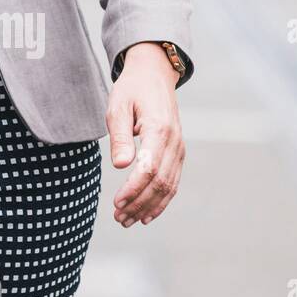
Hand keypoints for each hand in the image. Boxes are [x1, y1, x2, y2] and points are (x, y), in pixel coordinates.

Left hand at [106, 42, 185, 227]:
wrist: (154, 75)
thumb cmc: (132, 89)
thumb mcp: (118, 106)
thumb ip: (120, 136)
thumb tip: (121, 166)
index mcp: (159, 129)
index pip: (149, 168)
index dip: (133, 189)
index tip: (116, 203)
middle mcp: (174, 143)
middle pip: (160, 183)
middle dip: (139, 203)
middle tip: (118, 218)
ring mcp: (179, 149)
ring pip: (168, 187)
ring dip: (149, 207)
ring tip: (127, 221)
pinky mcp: (178, 154)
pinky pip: (173, 182)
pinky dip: (161, 201)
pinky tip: (146, 214)